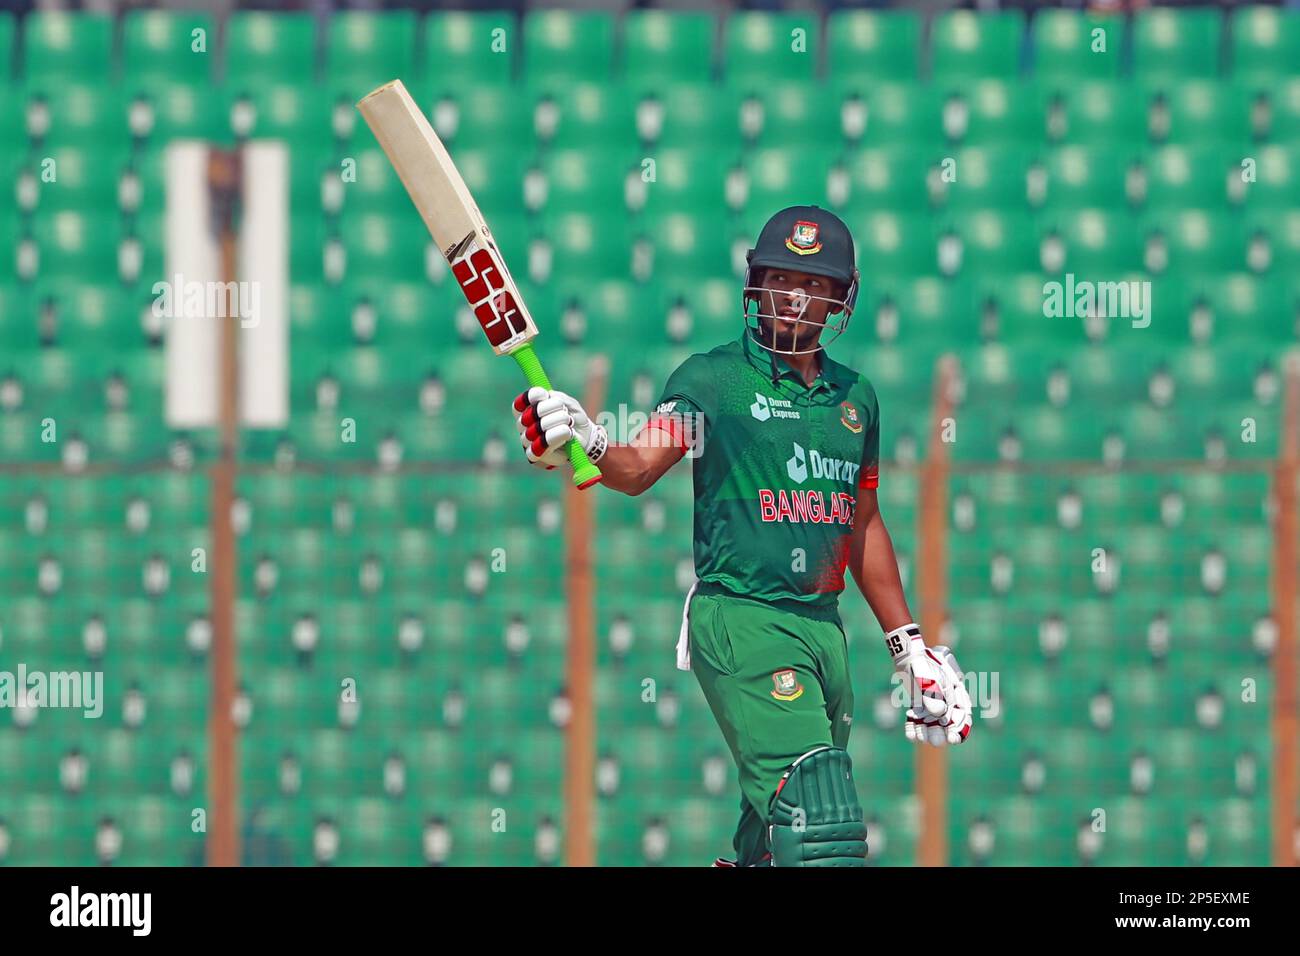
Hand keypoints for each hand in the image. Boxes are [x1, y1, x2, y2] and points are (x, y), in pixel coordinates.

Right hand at [513, 386, 607, 470]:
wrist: (584, 438)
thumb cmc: (573, 419)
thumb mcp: (570, 404)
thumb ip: (559, 397)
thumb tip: (549, 396)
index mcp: (528, 410)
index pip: (520, 403)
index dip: (530, 397)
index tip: (545, 394)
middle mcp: (523, 425)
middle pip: (531, 414)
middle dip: (552, 408)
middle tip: (565, 413)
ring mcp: (527, 440)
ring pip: (537, 428)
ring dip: (558, 422)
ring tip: (568, 424)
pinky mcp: (533, 455)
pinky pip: (540, 444)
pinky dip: (556, 436)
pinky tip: (566, 434)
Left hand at [885, 624, 972, 746]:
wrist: (909, 657)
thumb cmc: (924, 664)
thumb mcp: (928, 677)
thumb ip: (933, 693)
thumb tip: (939, 713)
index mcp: (957, 695)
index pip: (963, 716)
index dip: (960, 730)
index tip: (953, 738)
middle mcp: (946, 703)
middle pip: (947, 724)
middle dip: (942, 734)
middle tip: (936, 741)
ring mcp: (932, 705)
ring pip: (932, 724)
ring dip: (927, 733)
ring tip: (921, 736)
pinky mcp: (919, 706)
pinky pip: (918, 720)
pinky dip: (914, 728)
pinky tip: (910, 734)